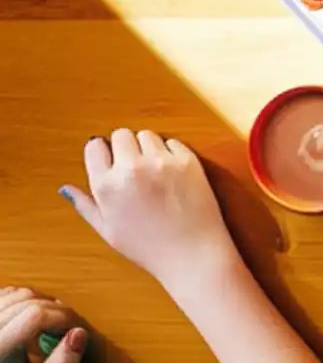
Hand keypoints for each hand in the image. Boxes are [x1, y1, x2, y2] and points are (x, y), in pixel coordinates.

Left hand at [0, 288, 86, 362]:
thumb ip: (59, 362)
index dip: (61, 316)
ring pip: (13, 293)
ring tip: (49, 321)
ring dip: (37, 300)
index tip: (74, 326)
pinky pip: (2, 296)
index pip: (35, 316)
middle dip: (53, 308)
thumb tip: (77, 334)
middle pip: (26, 300)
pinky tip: (29, 314)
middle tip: (67, 324)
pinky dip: (18, 299)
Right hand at [61, 131, 237, 287]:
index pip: (95, 146)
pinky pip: (173, 142)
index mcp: (107, 186)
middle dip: (124, 147)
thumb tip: (66, 188)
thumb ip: (85, 205)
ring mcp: (161, 162)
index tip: (110, 160)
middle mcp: (131, 169)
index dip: (102, 152)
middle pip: (121, 135)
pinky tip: (173, 174)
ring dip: (147, 147)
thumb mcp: (108, 231)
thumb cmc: (149, 247)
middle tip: (133, 166)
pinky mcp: (187, 160)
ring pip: (147, 135)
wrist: (192, 252)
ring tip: (153, 171)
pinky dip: (171, 153)